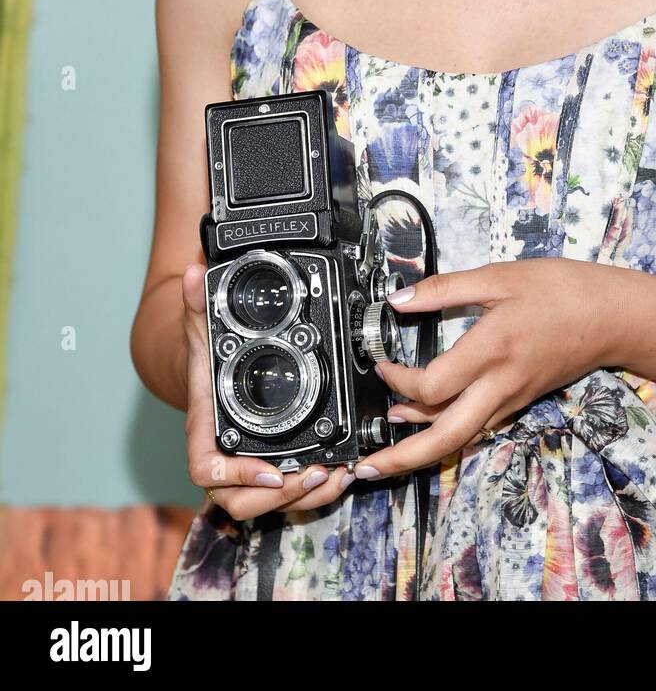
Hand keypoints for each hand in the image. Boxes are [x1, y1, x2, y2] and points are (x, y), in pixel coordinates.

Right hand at [181, 264, 353, 518]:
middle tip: (317, 474)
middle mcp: (223, 453)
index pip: (207, 469)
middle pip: (240, 501)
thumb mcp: (202, 327)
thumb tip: (195, 274)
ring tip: (334, 476)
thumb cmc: (205, 356)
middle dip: (282, 497)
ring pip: (265, 504)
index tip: (271, 473)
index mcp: (206, 428)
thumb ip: (199, 303)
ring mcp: (244, 464)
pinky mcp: (266, 465)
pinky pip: (283, 492)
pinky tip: (337, 473)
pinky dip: (310, 491)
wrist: (207, 367)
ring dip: (302, 498)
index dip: (236, 478)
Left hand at [352, 259, 622, 480]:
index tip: (383, 366)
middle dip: (401, 459)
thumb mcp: (499, 277)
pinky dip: (450, 432)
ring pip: (461, 437)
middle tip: (365, 467)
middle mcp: (500, 384)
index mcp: (490, 350)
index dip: (399, 382)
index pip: (432, 386)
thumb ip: (445, 288)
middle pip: (445, 437)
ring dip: (422, 447)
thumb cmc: (561, 291)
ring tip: (388, 449)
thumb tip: (400, 298)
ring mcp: (511, 399)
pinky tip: (432, 424)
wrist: (612, 316)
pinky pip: (479, 426)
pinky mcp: (520, 401)